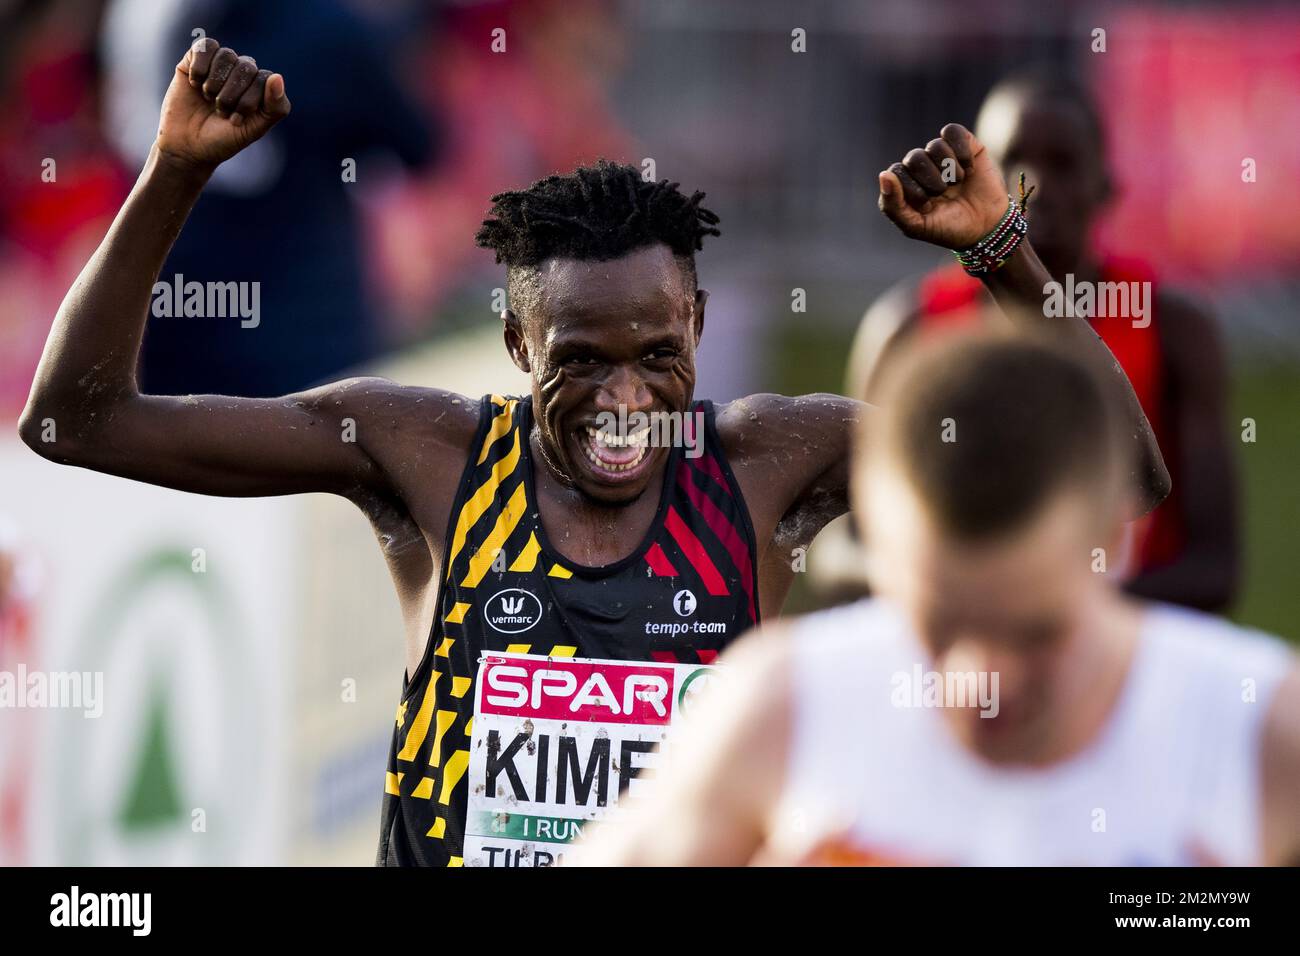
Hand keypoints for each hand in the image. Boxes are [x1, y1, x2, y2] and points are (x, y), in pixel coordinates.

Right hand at [155, 38, 290, 170]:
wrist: (187, 145)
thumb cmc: (223, 139)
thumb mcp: (254, 129)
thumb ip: (275, 107)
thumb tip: (277, 77)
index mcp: (260, 87)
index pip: (265, 79)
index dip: (248, 101)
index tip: (236, 121)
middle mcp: (242, 72)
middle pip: (246, 66)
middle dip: (231, 95)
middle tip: (220, 112)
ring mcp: (220, 64)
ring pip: (227, 55)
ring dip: (215, 83)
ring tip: (208, 98)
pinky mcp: (195, 58)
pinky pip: (206, 46)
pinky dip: (200, 67)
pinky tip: (195, 84)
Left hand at [878, 123, 1009, 249]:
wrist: (986, 227)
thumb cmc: (948, 228)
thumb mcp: (917, 226)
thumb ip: (893, 206)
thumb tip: (884, 175)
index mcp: (905, 184)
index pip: (896, 172)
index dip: (913, 189)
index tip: (927, 206)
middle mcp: (921, 166)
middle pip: (915, 157)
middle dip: (933, 181)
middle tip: (945, 194)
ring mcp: (942, 154)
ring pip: (935, 145)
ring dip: (950, 169)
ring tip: (958, 183)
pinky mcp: (964, 144)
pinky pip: (953, 132)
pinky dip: (962, 151)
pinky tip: (969, 169)